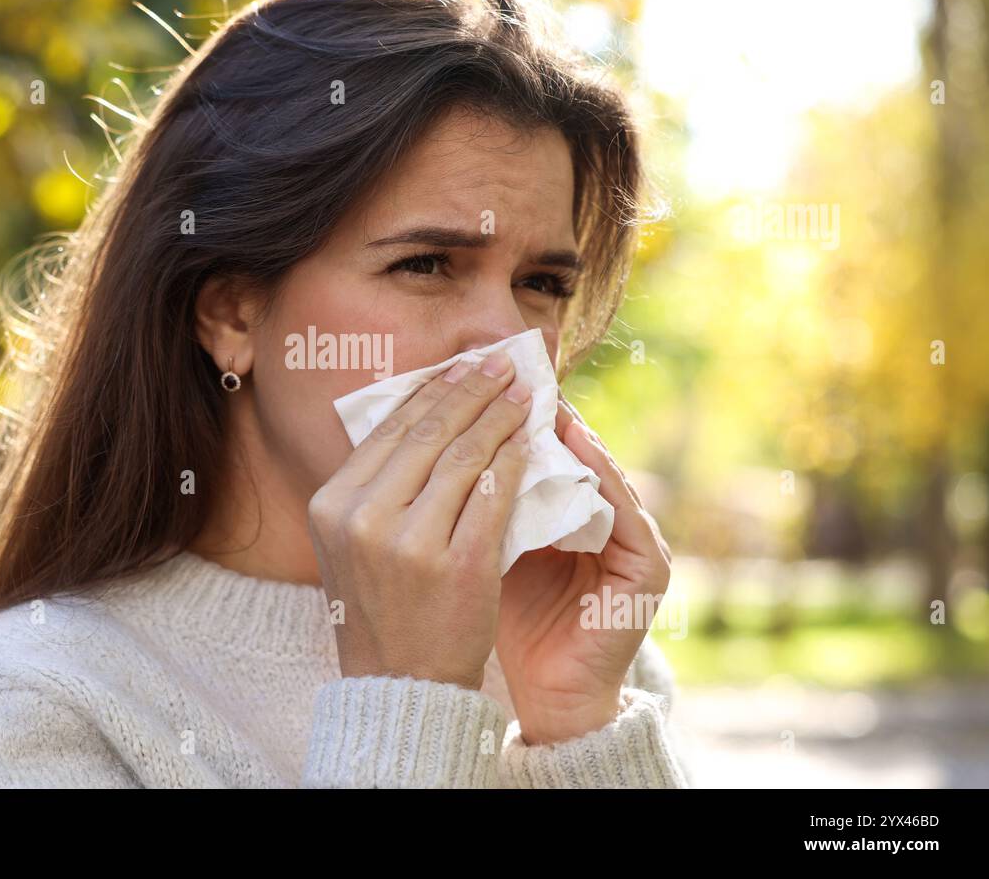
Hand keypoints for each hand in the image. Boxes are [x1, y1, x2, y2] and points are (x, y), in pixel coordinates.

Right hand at [308, 351, 531, 689]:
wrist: (400, 686)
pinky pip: (493, 495)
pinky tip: (528, 443)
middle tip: (500, 364)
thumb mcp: (349, 542)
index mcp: (330, 505)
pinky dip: (513, 462)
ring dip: (498, 417)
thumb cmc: (381, 608)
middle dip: (470, 391)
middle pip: (427, 433)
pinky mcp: (459, 564)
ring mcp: (409, 542)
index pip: (388, 430)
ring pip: (463, 457)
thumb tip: (417, 414)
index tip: (461, 366)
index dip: (431, 390)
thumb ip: (372, 486)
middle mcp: (362, 518)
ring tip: (522, 396)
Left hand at [495, 390, 672, 743]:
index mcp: (565, 512)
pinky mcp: (648, 565)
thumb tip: (418, 442)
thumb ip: (470, 498)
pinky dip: (599, 474)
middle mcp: (604, 518)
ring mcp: (633, 539)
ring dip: (570, 433)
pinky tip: (572, 445)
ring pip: (599, 470)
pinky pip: (622, 508)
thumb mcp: (481, 546)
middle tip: (504, 372)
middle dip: (536, 412)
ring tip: (536, 398)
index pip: (540, 450)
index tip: (472, 377)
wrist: (546, 695)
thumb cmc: (506, 618)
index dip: (508, 414)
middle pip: (572, 450)